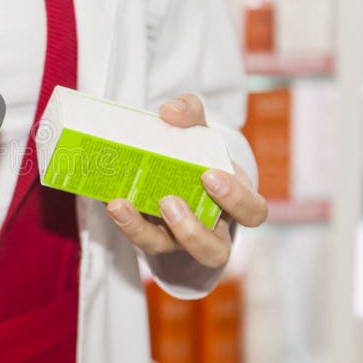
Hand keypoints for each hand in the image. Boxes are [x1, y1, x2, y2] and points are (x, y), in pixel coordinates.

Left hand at [105, 94, 267, 268]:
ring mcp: (176, 239)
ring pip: (165, 251)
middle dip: (192, 231)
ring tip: (122, 205)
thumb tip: (170, 111)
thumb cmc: (193, 149)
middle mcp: (209, 229)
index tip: (209, 174)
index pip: (252, 212)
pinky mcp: (148, 236)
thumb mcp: (196, 126)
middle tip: (169, 200)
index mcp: (234, 202)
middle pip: (214, 251)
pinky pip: (137, 238)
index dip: (236, 200)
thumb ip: (190, 111)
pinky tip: (110, 201)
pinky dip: (122, 221)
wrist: (166, 164)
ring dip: (143, 232)